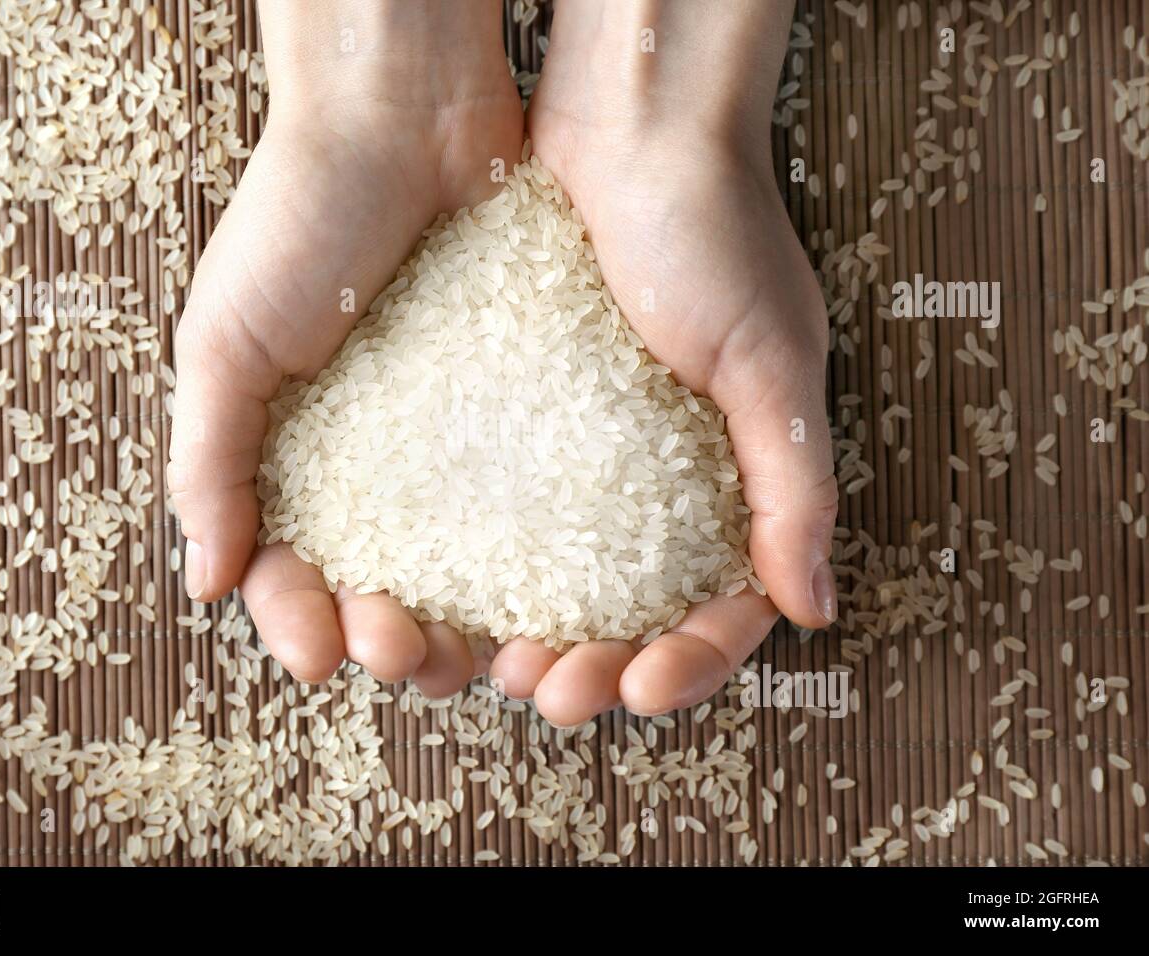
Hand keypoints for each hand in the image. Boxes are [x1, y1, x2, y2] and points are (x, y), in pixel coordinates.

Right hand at [168, 1, 521, 695]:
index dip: (300, 622)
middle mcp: (371, 463)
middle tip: (408, 653)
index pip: (288, 570)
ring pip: (458, 568)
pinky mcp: (518, 411)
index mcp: (289, 455)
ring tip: (475, 649)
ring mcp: (449, 442)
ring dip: (458, 622)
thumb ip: (209, 462)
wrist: (403, 120)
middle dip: (388, 640)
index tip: (320, 656)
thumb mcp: (223, 343)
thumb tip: (207, 581)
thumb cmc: (297, 219)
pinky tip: (541, 594)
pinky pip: (524, 502)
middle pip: (378, 586)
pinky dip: (527, 558)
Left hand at [491, 0, 838, 724]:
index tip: (639, 691)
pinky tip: (456, 592)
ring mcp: (594, 454)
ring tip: (489, 660)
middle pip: (635, 613)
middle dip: (596, 667)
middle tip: (547, 691)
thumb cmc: (714, 224)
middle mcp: (666, 476)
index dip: (690, 662)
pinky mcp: (529, 419)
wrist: (628, 125)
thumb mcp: (771, 357)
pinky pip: (509, 516)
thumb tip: (812, 604)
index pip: (727, 606)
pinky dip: (488, 564)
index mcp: (740, 473)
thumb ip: (793, 482)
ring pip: (565, 582)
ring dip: (532, 633)